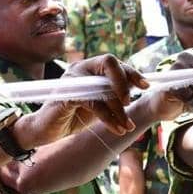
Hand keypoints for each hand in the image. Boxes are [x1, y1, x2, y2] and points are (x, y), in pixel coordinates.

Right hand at [18, 55, 146, 146]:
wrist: (46, 130)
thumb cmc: (75, 115)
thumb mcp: (100, 103)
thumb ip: (115, 93)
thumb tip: (139, 88)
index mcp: (90, 67)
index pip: (114, 63)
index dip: (131, 72)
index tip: (145, 85)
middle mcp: (81, 68)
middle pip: (109, 63)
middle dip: (124, 83)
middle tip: (130, 103)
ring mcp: (72, 80)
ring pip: (102, 87)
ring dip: (119, 109)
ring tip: (127, 126)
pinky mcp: (66, 96)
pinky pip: (94, 104)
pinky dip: (108, 118)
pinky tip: (117, 129)